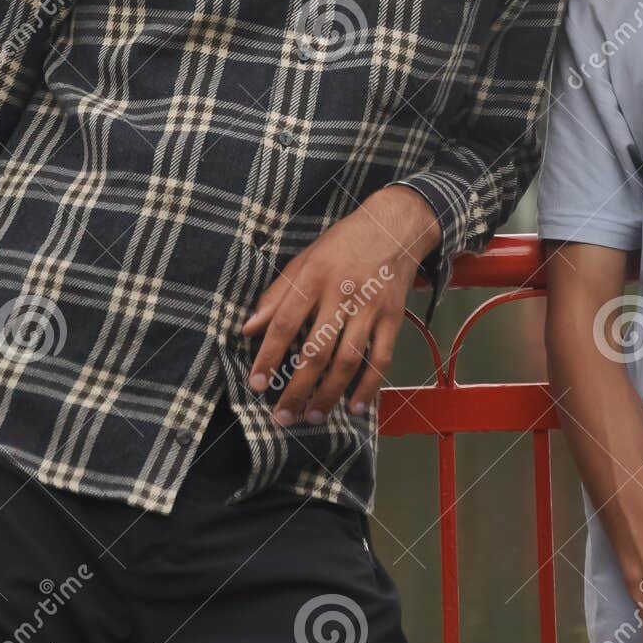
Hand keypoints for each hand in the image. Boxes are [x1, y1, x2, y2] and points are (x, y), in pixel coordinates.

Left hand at [240, 185, 439, 425]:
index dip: (268, 357)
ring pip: (347, 360)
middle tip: (282, 416)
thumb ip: (277, 294)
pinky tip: (355, 408)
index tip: (256, 384)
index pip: (284, 323)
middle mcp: (341, 293)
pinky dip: (369, 387)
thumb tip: (248, 328)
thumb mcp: (305, 259)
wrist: (394, 225)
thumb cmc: (343, 244)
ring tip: (313, 417)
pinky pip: (381, 359)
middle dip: (297, 389)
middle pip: (316, 350)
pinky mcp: (393, 317)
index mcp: (314, 277)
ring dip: (329, 394)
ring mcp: (369, 307)